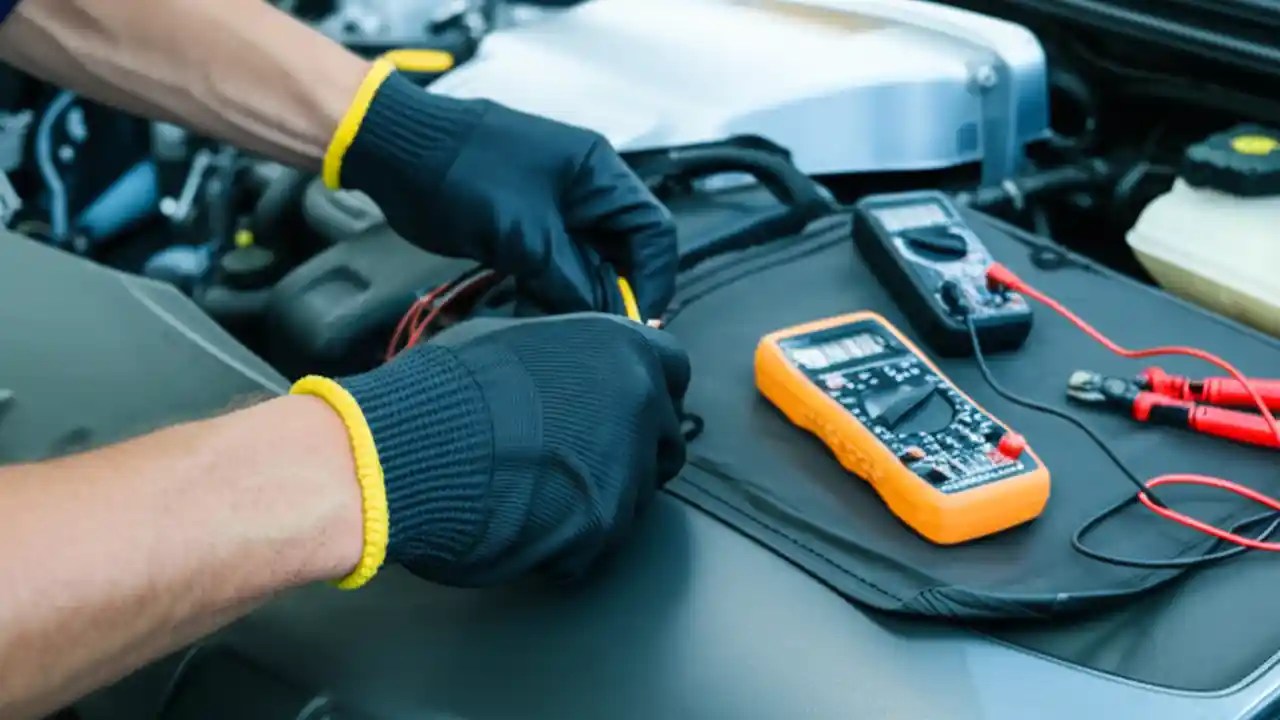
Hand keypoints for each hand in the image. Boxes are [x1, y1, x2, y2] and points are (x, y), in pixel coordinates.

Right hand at [293, 314, 690, 587]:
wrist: (402, 450)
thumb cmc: (445, 389)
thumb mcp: (514, 338)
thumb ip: (566, 354)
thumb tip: (570, 365)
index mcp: (621, 349)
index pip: (674, 370)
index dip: (648, 391)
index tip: (627, 406)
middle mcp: (638, 405)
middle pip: (666, 440)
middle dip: (634, 452)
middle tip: (582, 459)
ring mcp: (625, 470)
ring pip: (638, 496)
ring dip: (602, 499)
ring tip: (541, 493)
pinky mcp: (600, 528)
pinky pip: (597, 543)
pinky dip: (568, 542)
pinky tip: (525, 523)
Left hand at [330, 64, 678, 317]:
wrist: (394, 151)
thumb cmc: (460, 173)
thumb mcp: (525, 236)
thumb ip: (571, 281)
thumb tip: (606, 321)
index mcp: (598, 174)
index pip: (654, 232)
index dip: (653, 280)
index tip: (637, 320)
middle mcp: (584, 189)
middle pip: (623, 252)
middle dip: (611, 293)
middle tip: (594, 331)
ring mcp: (553, 207)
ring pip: (586, 264)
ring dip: (576, 297)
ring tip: (555, 323)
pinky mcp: (524, 226)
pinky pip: (553, 265)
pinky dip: (548, 291)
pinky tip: (531, 311)